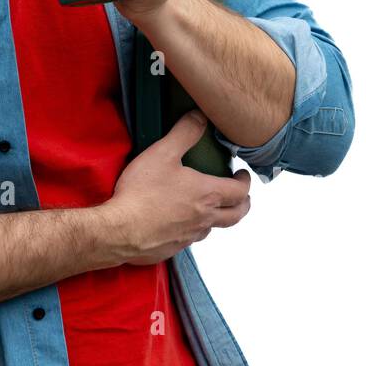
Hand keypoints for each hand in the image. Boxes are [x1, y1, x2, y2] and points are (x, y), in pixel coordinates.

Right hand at [98, 108, 252, 266]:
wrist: (120, 230)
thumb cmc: (142, 193)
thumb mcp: (162, 153)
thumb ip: (184, 133)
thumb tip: (200, 117)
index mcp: (206, 195)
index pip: (240, 191)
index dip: (245, 182)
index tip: (242, 175)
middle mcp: (204, 219)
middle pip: (236, 215)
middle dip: (242, 204)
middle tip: (239, 195)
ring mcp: (189, 236)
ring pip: (213, 228)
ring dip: (217, 218)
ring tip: (210, 208)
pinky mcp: (173, 248)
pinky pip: (190, 240)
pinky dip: (193, 230)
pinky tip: (181, 223)